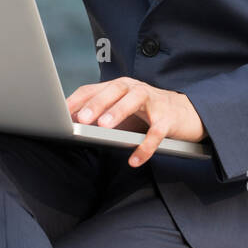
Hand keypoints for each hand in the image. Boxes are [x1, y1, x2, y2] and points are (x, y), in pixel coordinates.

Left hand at [66, 78, 206, 166]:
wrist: (186, 113)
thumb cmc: (146, 113)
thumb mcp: (121, 111)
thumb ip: (99, 114)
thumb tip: (71, 124)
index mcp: (120, 87)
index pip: (94, 88)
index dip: (77, 100)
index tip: (61, 112)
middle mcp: (135, 88)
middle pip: (114, 90)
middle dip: (96, 104)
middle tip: (81, 118)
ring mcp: (153, 101)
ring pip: (134, 101)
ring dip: (118, 112)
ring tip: (104, 126)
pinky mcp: (168, 118)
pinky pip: (156, 132)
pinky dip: (145, 146)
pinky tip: (135, 160)